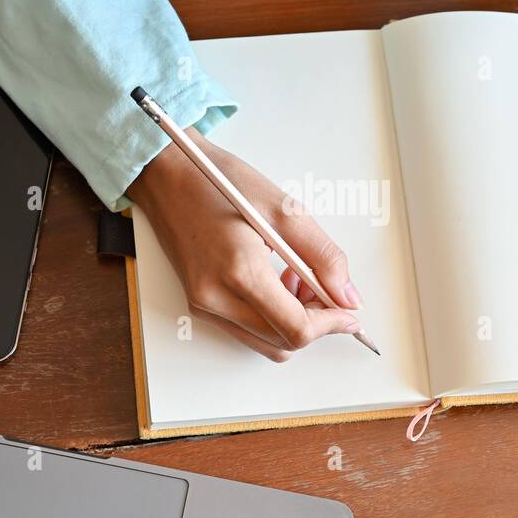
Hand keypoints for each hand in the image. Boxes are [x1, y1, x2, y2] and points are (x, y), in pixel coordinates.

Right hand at [127, 129, 363, 361]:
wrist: (168, 174)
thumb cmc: (219, 182)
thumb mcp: (285, 210)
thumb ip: (323, 256)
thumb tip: (348, 295)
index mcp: (239, 270)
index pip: (296, 328)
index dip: (331, 324)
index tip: (349, 313)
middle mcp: (215, 297)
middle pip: (283, 343)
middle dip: (314, 323)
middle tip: (325, 288)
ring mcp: (204, 304)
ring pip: (265, 343)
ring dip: (292, 322)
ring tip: (297, 280)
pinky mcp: (199, 303)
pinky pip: (246, 330)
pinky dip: (270, 317)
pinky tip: (276, 282)